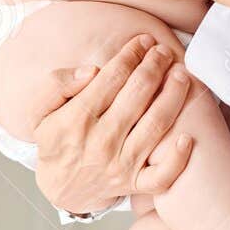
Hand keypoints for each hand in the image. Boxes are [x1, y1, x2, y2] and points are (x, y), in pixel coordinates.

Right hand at [34, 34, 195, 214]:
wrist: (61, 189)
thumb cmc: (56, 142)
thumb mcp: (41, 111)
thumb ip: (58, 84)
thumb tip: (92, 71)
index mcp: (76, 119)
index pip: (111, 77)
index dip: (131, 54)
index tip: (142, 41)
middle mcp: (101, 141)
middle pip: (138, 94)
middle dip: (155, 66)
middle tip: (164, 52)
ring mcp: (120, 165)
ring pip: (155, 125)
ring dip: (173, 95)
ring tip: (181, 74)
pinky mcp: (134, 184)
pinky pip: (161, 176)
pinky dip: (177, 159)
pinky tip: (187, 136)